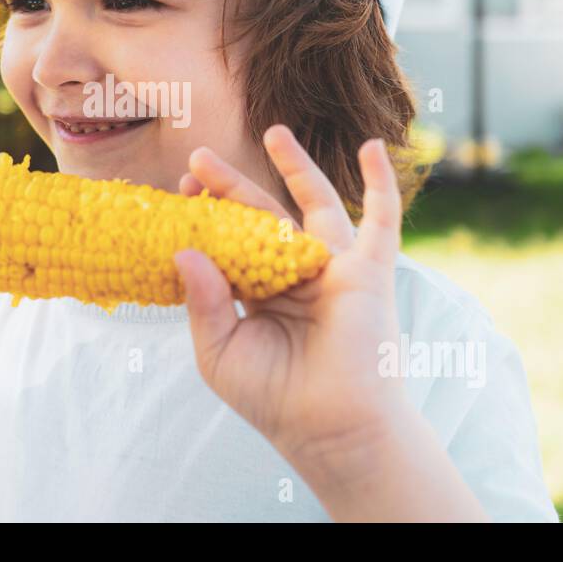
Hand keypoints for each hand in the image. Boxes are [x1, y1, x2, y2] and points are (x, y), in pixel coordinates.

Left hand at [172, 124, 413, 466]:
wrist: (332, 429)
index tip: (181, 191)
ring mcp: (334, 269)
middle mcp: (296, 276)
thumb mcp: (220, 352)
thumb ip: (202, 302)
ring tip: (273, 131)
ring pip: (315, 206)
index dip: (207, 216)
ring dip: (296, 167)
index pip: (230, 242)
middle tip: (198, 158)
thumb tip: (183, 251)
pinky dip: (381, 184)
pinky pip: (381, 220)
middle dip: (230, 186)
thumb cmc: (275, 399)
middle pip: (261, 216)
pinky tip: (373, 147)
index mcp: (261, 295)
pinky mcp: (368, 271)